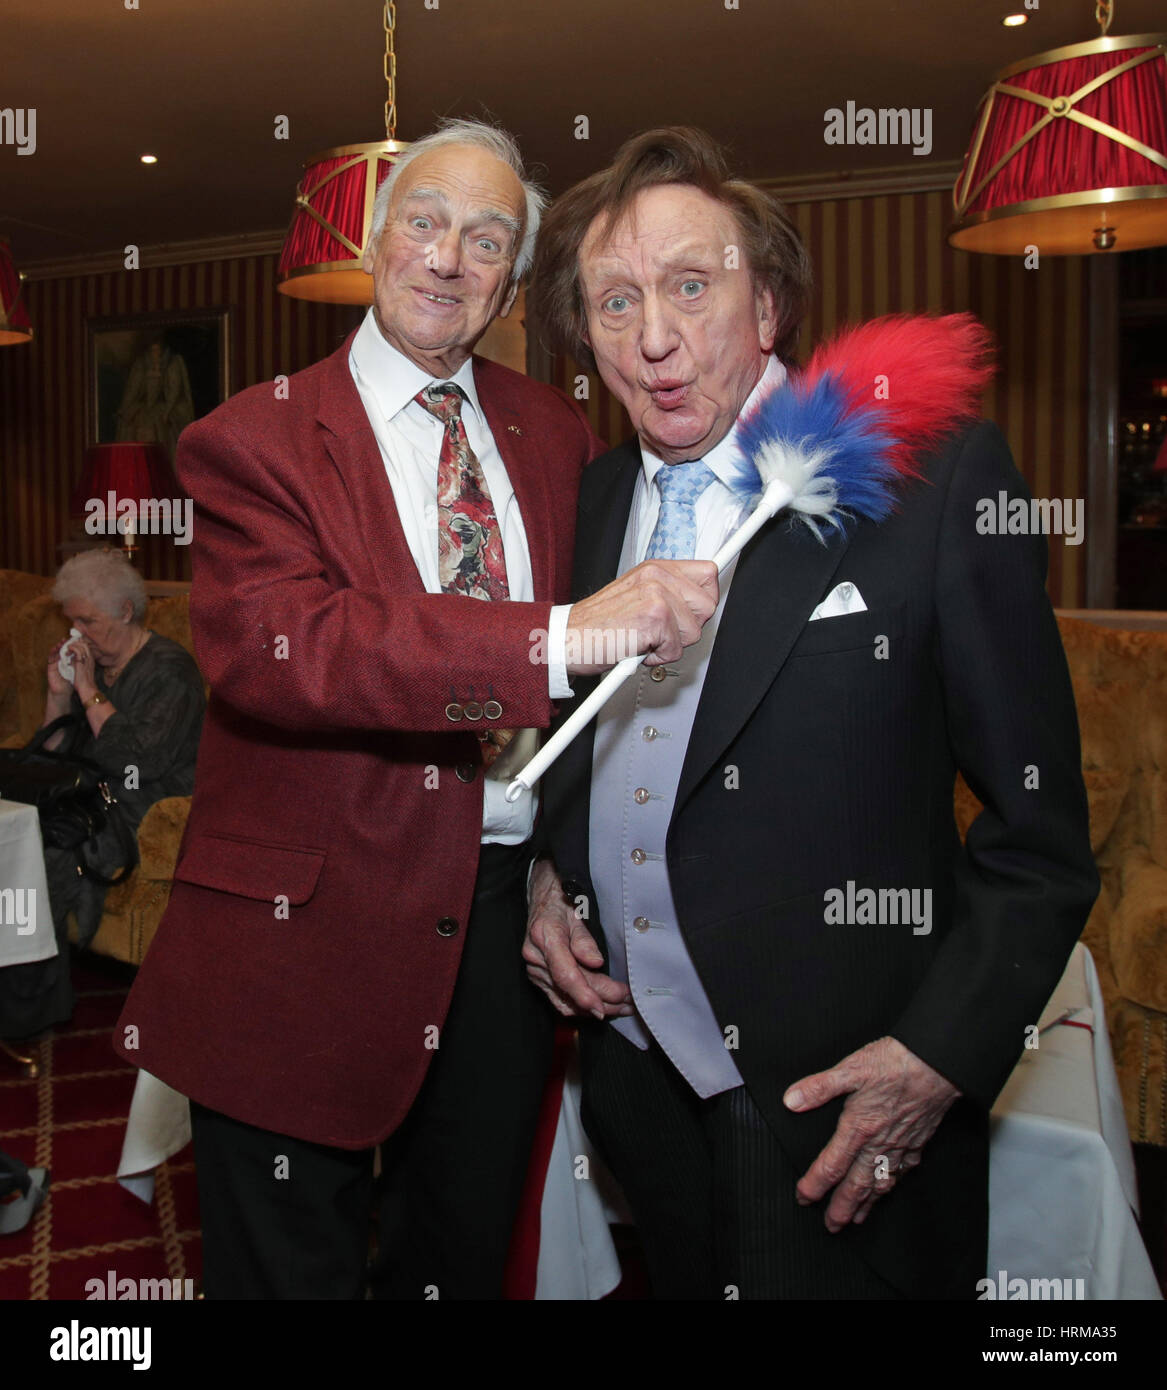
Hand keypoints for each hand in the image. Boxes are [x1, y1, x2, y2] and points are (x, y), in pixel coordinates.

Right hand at [45, 640, 72, 699]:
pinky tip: (55, 650)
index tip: (72, 640)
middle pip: (60, 650)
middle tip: (65, 639)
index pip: (67, 651)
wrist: (64, 691)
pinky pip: (50, 659)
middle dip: (63, 644)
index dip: (70, 645)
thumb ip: (78, 661)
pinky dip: (52, 654)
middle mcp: (60, 661)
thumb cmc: (71, 681)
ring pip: (55, 653)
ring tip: (60, 643)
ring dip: (57, 647)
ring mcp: (54, 664)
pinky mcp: (50, 668)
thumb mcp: (77, 669)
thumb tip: (85, 651)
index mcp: (67, 661)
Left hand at [71, 642, 96, 702]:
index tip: (71, 646)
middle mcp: (90, 658)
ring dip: (72, 645)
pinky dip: (71, 648)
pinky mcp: (81, 661)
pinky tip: (66, 652)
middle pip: (84, 644)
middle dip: (75, 643)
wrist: (87, 688)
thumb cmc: (84, 682)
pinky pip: (77, 649)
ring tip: (67, 650)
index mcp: (91, 660)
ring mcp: (87, 659)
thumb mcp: (83, 670)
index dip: (79, 644)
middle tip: (68, 646)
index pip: (86, 647)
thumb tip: (72, 658)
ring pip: (81, 645)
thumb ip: (79, 663)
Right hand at [522, 857, 632, 1020]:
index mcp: (545, 936)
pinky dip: (581, 1007)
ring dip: (594, 1008)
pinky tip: (601, 1006)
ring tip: (621, 1007)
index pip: (565, 974)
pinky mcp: (538, 977)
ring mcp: (535, 969)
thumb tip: (595, 962)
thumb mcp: (579, 909)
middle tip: (628, 1002)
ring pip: (565, 1002)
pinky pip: (560, 1000)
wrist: (543, 895)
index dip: (585, 995)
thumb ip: (585, 938)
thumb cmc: (563, 899)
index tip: (602, 1008)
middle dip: (601, 1001)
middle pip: (570, 991)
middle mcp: (535, 957)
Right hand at [565, 559, 718, 675]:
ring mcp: (656, 595)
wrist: (567, 639)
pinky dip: (657, 657)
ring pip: (694, 630)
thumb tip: (698, 604)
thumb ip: (667, 594)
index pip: (707, 572)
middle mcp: (657, 576)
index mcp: (655, 568)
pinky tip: (637, 648)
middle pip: (708, 605)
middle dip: (688, 627)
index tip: (700, 607)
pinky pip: (676, 649)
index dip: (707, 596)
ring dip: (670, 644)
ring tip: (644, 639)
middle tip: (660, 631)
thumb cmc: (597, 625)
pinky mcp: (654, 618)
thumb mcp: (635, 596)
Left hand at [783, 1036, 958, 1232]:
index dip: (814, 1185)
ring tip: (856, 1218)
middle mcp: (879, 1144)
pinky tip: (887, 1188)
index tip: (802, 1197)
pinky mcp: (918, 1143)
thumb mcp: (850, 1068)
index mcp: (858, 1128)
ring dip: (866, 1204)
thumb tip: (791, 1100)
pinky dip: (891, 1186)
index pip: (831, 1166)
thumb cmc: (895, 1063)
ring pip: (880, 1185)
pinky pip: (902, 1173)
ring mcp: (900, 1147)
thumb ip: (819, 1087)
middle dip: (840, 1209)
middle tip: (830, 1226)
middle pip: (856, 1186)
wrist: (937, 1063)